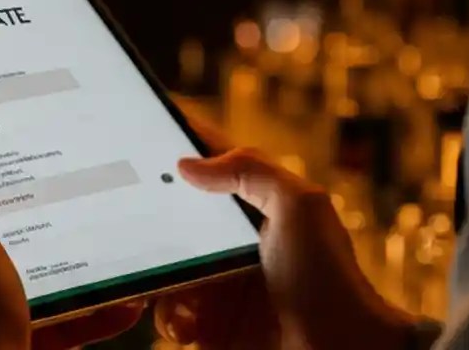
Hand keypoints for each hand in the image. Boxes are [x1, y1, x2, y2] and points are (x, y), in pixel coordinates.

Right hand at [154, 115, 415, 349]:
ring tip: (156, 284)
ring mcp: (219, 286)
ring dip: (154, 277)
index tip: (143, 139)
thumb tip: (188, 164)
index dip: (180, 151)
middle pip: (173, 221)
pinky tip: (187, 324)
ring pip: (164, 270)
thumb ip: (251, 170)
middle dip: (148, 221)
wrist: (340, 347)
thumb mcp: (299, 206)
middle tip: (129, 222)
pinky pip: (170, 317)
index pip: (210, 168)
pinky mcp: (211, 327)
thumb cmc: (330, 276)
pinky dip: (169, 319)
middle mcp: (231, 244)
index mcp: (252, 209)